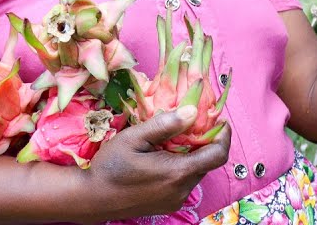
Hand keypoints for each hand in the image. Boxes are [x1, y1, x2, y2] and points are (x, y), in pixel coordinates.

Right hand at [82, 106, 230, 220]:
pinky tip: (164, 157)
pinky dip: (181, 167)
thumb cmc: (110, 166)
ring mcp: (175, 200)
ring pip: (195, 173)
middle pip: (207, 163)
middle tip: (192, 124)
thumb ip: (165, 125)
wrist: (91, 198)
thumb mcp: (134, 138)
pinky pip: (184, 183)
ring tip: (174, 139)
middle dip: (205, 142)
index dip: (224, 136)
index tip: (220, 121)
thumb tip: (192, 111)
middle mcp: (182, 190)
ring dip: (192, 155)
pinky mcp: (167, 205)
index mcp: (178, 173)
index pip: (218, 155)